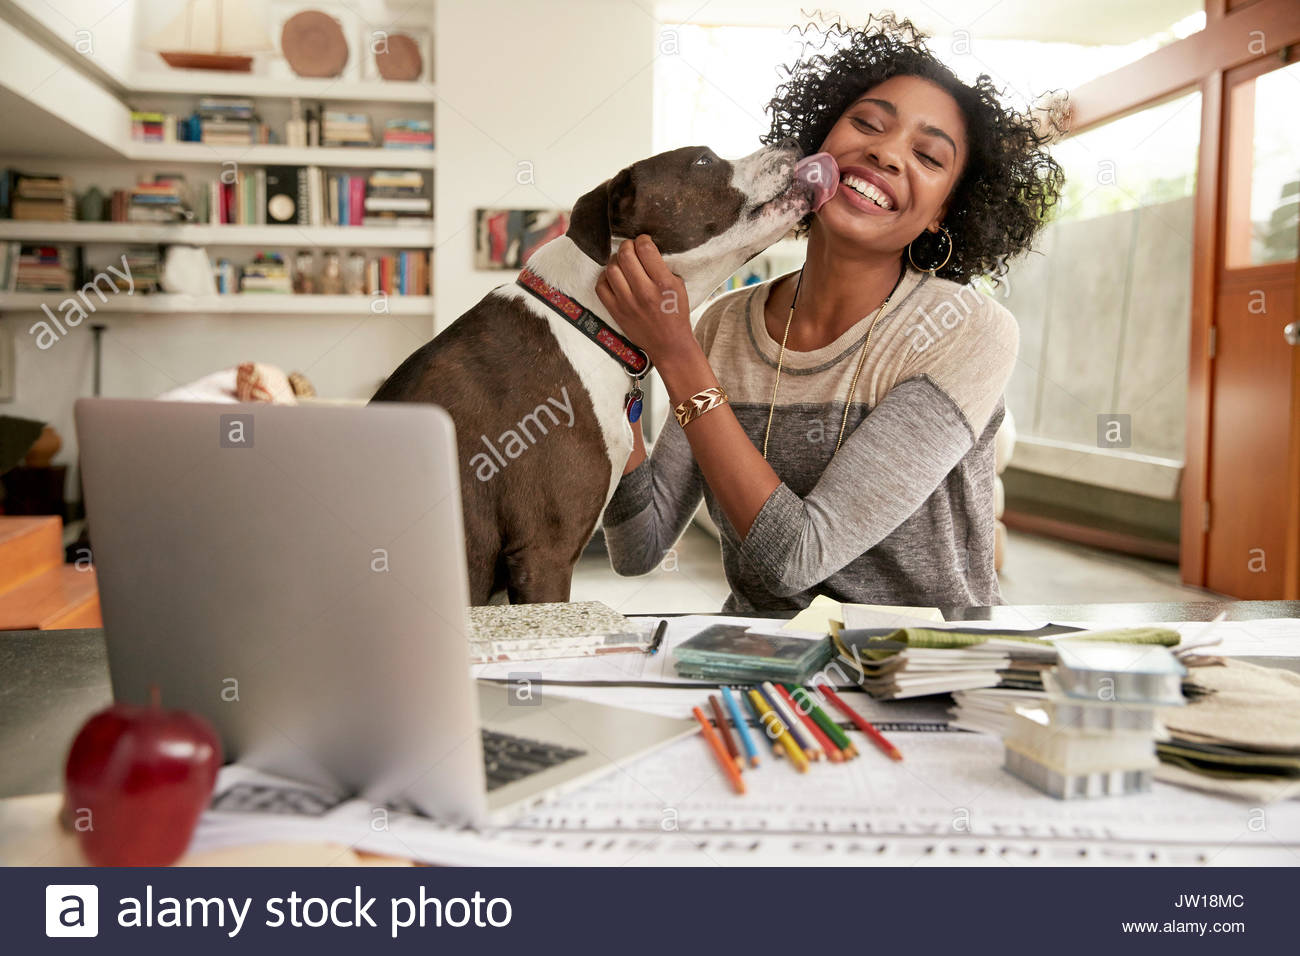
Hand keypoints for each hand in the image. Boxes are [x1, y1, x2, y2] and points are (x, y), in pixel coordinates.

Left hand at [595, 235, 696, 366]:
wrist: (669, 344)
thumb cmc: (675, 314)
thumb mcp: (679, 287)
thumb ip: (662, 268)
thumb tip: (645, 250)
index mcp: (663, 283)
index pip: (645, 249)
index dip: (642, 239)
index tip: (643, 241)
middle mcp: (644, 292)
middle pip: (625, 255)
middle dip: (627, 245)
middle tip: (631, 247)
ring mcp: (627, 303)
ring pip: (611, 269)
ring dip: (615, 260)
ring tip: (622, 262)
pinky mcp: (616, 312)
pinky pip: (601, 287)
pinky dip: (605, 277)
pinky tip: (613, 277)